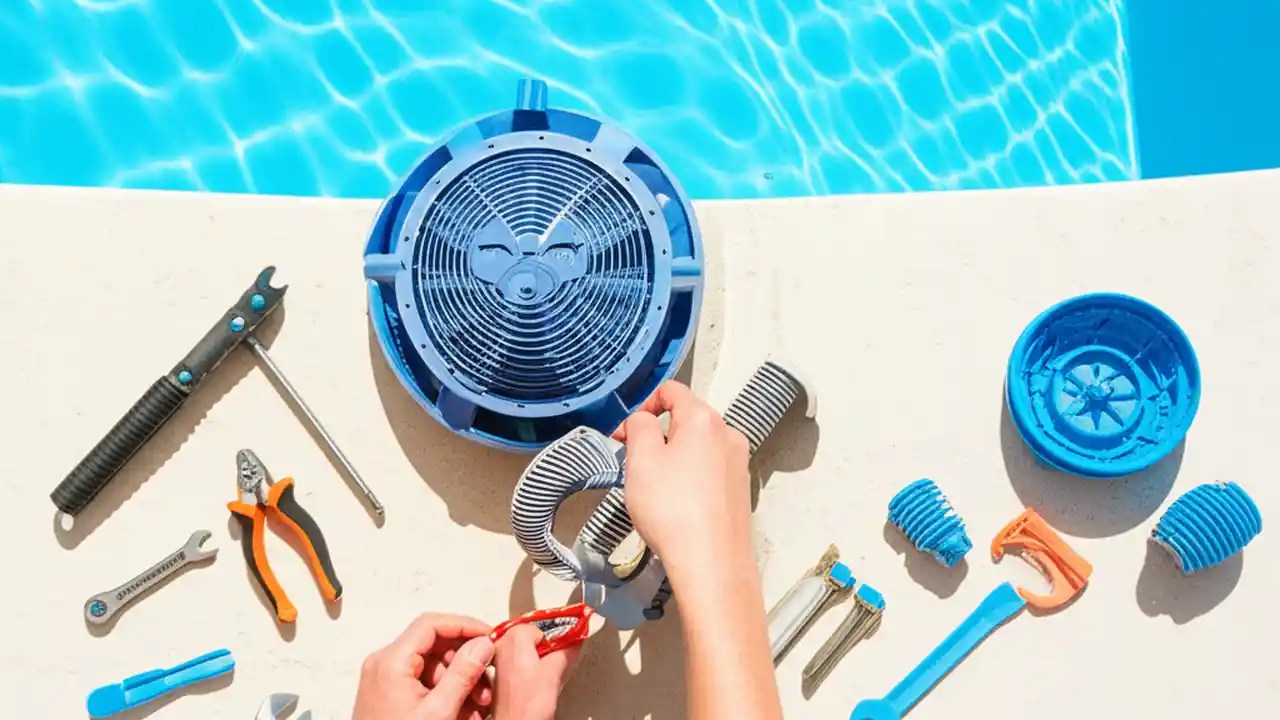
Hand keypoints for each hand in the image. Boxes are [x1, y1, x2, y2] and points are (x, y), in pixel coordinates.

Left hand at [354, 613, 495, 719]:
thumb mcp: (439, 712)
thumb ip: (463, 674)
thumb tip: (483, 643)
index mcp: (391, 662)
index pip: (432, 624)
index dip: (465, 626)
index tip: (490, 637)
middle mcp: (384, 664)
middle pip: (434, 645)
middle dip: (465, 661)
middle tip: (487, 682)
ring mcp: (385, 680)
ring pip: (432, 665)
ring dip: (459, 680)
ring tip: (479, 707)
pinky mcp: (389, 694)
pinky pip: (424, 683)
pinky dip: (446, 693)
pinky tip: (464, 713)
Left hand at [492, 624, 578, 719]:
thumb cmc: (528, 706)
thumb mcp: (555, 672)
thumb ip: (567, 650)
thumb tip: (576, 639)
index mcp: (513, 638)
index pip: (540, 627)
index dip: (554, 640)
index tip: (563, 648)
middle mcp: (498, 646)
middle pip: (528, 637)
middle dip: (542, 649)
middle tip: (552, 666)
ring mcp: (494, 663)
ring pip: (520, 652)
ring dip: (533, 662)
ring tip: (542, 680)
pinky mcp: (494, 680)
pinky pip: (513, 666)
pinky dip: (524, 672)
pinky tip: (532, 688)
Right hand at [616, 380, 752, 575]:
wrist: (711, 563)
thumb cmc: (672, 509)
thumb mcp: (641, 460)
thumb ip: (638, 427)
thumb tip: (643, 420)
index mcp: (704, 419)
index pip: (672, 391)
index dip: (643, 406)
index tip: (624, 435)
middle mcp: (728, 435)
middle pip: (686, 419)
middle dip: (658, 435)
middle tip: (635, 465)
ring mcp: (738, 463)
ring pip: (698, 447)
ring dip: (674, 458)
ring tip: (655, 490)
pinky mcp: (741, 490)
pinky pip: (710, 471)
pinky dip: (690, 478)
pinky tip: (677, 507)